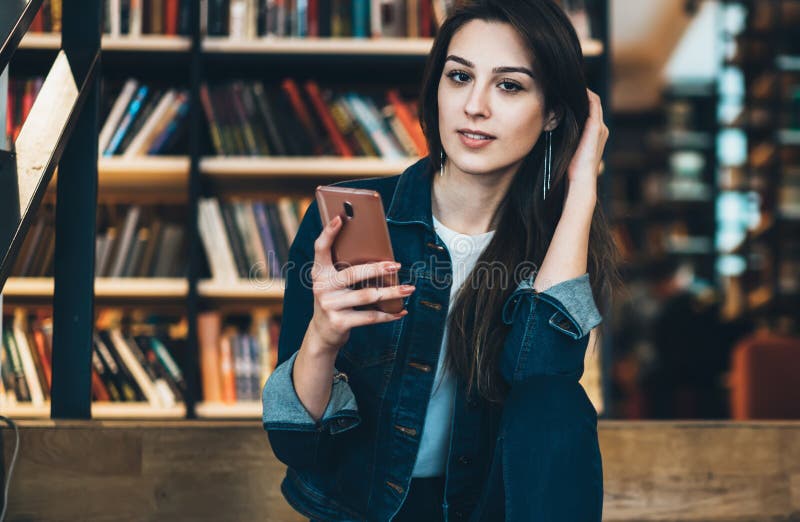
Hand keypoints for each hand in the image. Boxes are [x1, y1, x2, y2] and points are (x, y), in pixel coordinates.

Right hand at [306, 215, 414, 354]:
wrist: (322, 333)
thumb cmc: (335, 299)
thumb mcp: (334, 283)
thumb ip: (347, 269)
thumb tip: (381, 257)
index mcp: (319, 273)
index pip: (320, 248)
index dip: (328, 232)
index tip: (341, 218)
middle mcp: (321, 288)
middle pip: (353, 274)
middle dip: (378, 269)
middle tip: (397, 265)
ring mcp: (329, 306)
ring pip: (367, 296)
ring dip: (391, 292)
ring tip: (408, 288)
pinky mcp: (339, 323)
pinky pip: (369, 317)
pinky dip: (388, 314)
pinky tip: (401, 311)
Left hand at [566, 88, 607, 202]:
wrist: (580, 180)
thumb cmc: (570, 168)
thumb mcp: (565, 147)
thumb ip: (562, 135)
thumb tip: (546, 124)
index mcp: (595, 133)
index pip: (588, 109)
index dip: (577, 99)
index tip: (562, 91)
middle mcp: (601, 128)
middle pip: (591, 102)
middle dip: (578, 92)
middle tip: (564, 82)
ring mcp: (600, 127)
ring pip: (593, 100)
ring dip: (582, 91)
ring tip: (567, 82)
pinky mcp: (597, 127)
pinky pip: (593, 103)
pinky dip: (584, 94)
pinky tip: (573, 88)